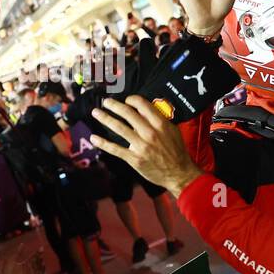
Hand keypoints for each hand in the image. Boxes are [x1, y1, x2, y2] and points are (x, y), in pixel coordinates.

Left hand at [0, 246, 43, 273]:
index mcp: (26, 264)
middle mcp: (30, 270)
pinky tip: (40, 271)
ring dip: (41, 266)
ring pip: (39, 271)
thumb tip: (22, 244)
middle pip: (38, 263)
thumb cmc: (6, 273)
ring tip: (41, 260)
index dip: (38, 253)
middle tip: (40, 253)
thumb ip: (17, 253)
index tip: (40, 248)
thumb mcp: (11, 261)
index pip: (34, 257)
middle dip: (40, 258)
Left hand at [90, 96, 204, 197]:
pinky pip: (115, 149)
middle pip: (127, 113)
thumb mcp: (172, 131)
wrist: (179, 173)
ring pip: (119, 128)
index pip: (142, 105)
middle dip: (114, 105)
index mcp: (160, 124)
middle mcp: (149, 133)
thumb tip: (144, 111)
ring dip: (105, 118)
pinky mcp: (134, 158)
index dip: (131, 99)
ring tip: (96, 112)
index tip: (126, 100)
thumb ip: (158, 120)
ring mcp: (140, 146)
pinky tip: (94, 138)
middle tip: (106, 101)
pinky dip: (103, 143)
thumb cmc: (176, 152)